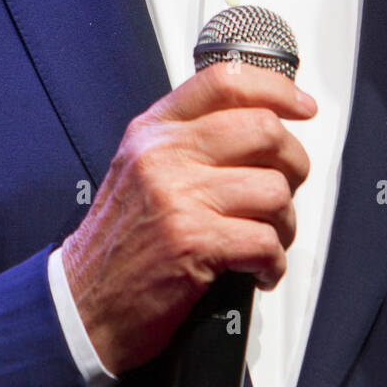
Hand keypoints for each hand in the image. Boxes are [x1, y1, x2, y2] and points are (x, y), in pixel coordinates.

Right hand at [61, 62, 315, 375]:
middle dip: (294, 162)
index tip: (301, 107)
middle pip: (263, 130)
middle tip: (287, 186)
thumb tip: (259, 125)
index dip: (276, 89)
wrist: (84, 304)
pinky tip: (259, 270)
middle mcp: (165, 155)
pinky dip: (274, 262)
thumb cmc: (121, 241)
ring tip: (268, 238)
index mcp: (155, 131)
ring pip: (273, 189)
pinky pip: (265, 241)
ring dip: (285, 221)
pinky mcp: (193, 243)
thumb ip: (189, 139)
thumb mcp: (141, 168)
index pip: (225, 82)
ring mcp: (178, 197)